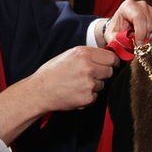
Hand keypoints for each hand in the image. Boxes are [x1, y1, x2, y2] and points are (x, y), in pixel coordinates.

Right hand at [0, 46, 118, 142]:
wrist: (39, 91)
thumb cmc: (53, 72)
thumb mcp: (69, 55)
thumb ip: (88, 55)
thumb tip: (107, 57)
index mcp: (84, 53)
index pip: (111, 58)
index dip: (111, 62)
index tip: (110, 65)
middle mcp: (88, 67)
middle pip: (109, 71)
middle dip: (102, 74)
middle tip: (87, 76)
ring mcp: (89, 83)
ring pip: (102, 84)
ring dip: (94, 85)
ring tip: (77, 84)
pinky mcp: (87, 98)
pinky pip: (95, 96)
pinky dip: (88, 96)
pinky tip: (75, 92)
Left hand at [103, 0, 151, 46]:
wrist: (119, 28)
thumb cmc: (115, 31)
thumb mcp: (112, 36)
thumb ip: (119, 41)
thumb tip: (130, 48)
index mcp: (128, 5)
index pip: (139, 18)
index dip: (140, 33)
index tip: (138, 46)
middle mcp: (141, 5)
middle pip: (149, 24)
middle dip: (144, 38)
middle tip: (137, 46)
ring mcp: (150, 9)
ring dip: (149, 38)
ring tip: (140, 41)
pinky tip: (147, 38)